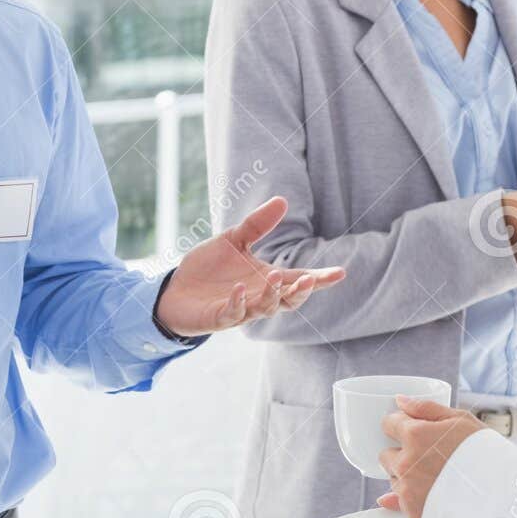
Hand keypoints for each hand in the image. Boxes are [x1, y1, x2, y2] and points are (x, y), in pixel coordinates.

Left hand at [155, 196, 345, 336]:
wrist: (176, 289)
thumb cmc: (209, 268)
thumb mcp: (234, 240)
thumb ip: (257, 225)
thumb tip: (283, 199)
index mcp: (267, 279)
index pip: (298, 279)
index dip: (320, 279)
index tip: (340, 272)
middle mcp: (259, 297)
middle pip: (288, 300)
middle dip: (301, 291)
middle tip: (311, 278)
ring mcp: (241, 309)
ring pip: (265, 308)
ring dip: (272, 295)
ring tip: (276, 276)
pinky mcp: (219, 317)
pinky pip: (233, 313)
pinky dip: (239, 302)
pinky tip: (240, 288)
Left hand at [372, 395, 485, 517]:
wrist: (503, 497)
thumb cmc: (486, 454)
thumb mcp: (461, 420)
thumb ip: (425, 408)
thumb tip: (399, 400)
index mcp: (414, 435)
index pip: (387, 424)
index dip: (401, 426)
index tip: (414, 432)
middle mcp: (405, 462)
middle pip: (386, 455)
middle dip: (402, 454)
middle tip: (429, 459)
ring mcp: (407, 490)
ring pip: (394, 479)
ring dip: (407, 477)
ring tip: (437, 479)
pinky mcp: (414, 512)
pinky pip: (401, 503)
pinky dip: (412, 499)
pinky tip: (433, 496)